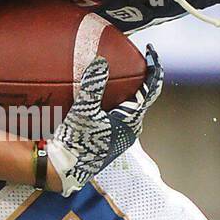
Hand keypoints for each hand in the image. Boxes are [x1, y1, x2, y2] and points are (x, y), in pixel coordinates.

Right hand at [46, 46, 162, 195]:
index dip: (153, 68)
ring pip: (131, 106)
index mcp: (132, 121)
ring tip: (121, 72)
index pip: (151, 90)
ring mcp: (122, 135)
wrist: (66, 170)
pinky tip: (104, 94)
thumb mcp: (83, 111)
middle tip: (137, 57)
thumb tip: (100, 60)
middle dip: (142, 77)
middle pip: (143, 97)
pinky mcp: (112, 138)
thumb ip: (93, 85)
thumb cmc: (77, 142)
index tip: (151, 50)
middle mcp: (131, 129)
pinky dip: (117, 99)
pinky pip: (120, 113)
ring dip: (129, 89)